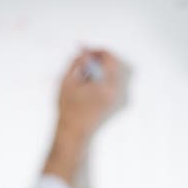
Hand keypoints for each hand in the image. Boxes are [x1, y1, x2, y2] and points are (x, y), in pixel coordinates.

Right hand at [44, 49, 124, 183]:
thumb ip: (77, 62)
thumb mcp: (66, 82)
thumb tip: (85, 52)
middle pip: (117, 64)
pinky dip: (106, 80)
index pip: (110, 58)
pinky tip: (91, 89)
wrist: (74, 136)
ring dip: (104, 69)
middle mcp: (118, 92)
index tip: (86, 51)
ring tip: (87, 78)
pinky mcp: (119, 105)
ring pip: (118, 74)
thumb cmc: (68, 111)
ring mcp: (121, 100)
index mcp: (107, 86)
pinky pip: (116, 85)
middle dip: (103, 59)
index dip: (97, 51)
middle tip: (89, 58)